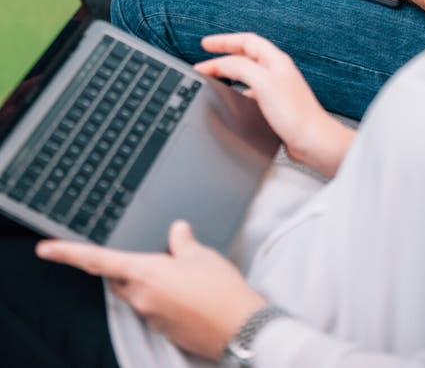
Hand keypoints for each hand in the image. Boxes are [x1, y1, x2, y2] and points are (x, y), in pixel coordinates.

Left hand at [36, 220, 265, 360]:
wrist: (241, 328)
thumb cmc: (222, 291)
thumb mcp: (202, 255)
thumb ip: (182, 242)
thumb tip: (176, 231)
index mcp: (145, 274)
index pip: (97, 261)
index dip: (68, 253)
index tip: (46, 249)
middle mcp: (142, 297)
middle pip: (119, 277)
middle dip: (128, 263)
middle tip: (154, 251)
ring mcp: (152, 316)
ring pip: (138, 291)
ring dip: (151, 278)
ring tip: (184, 270)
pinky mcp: (163, 329)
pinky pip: (154, 305)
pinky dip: (164, 294)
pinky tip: (188, 289)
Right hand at [199, 33, 354, 176]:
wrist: (313, 142)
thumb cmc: (295, 114)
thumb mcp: (263, 84)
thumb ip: (241, 68)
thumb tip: (222, 64)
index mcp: (276, 60)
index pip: (246, 41)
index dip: (224, 41)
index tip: (206, 45)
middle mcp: (277, 71)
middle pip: (245, 55)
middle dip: (224, 53)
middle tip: (205, 56)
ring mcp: (276, 88)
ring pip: (246, 73)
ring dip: (229, 72)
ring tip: (214, 76)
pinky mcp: (274, 105)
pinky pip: (250, 91)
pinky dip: (236, 90)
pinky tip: (231, 99)